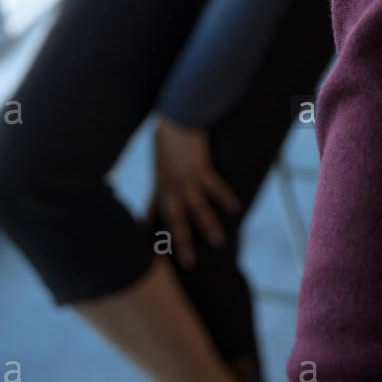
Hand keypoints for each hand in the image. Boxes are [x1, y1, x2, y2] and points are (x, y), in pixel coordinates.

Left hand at [152, 118, 240, 268]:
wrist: (174, 117)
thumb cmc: (168, 128)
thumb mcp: (159, 149)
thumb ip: (165, 161)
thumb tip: (166, 158)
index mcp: (160, 182)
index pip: (152, 211)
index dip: (149, 228)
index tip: (147, 245)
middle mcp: (171, 186)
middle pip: (175, 220)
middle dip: (181, 242)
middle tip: (189, 263)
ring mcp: (186, 179)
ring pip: (197, 209)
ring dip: (208, 226)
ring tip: (219, 242)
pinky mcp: (200, 169)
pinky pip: (214, 187)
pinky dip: (224, 197)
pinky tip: (235, 208)